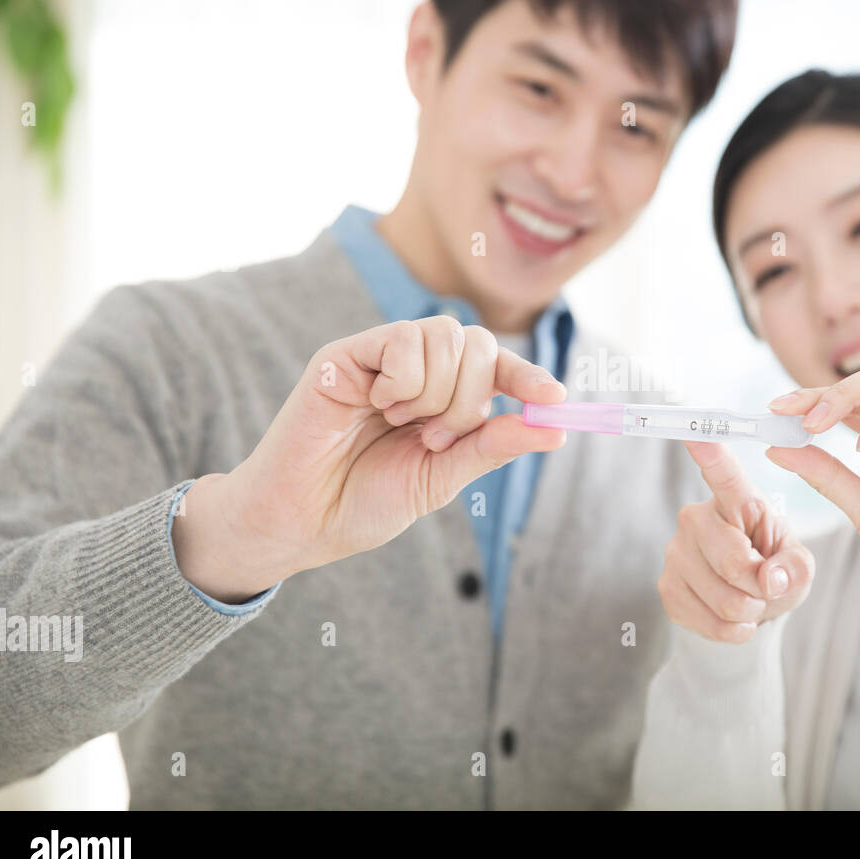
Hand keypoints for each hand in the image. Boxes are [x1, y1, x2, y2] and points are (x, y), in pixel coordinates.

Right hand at [173, 316, 566, 600]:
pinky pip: (403, 339)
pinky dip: (404, 380)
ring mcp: (382, 358)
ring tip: (400, 426)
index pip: (497, 366)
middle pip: (478, 343)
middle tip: (437, 437)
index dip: (527, 376)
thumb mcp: (442, 477)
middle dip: (471, 397)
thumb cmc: (364, 501)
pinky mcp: (348, 354)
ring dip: (436, 393)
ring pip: (445, 337)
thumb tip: (557, 430)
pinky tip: (377, 406)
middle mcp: (417, 371)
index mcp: (443, 398)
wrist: (302, 522)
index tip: (554, 398)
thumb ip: (493, 446)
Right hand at [657, 441, 814, 642]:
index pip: (723, 477)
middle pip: (732, 563)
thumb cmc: (774, 570)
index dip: (711, 456)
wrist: (748, 605)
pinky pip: (707, 622)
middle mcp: (697, 518)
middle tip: (765, 588)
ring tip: (750, 601)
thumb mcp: (798, 566)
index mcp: (736, 501)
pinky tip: (733, 619)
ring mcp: (676, 552)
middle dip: (760, 589)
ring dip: (748, 613)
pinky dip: (731, 631)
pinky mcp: (666, 587)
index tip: (696, 433)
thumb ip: (795, 567)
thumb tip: (767, 579)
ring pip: (722, 599)